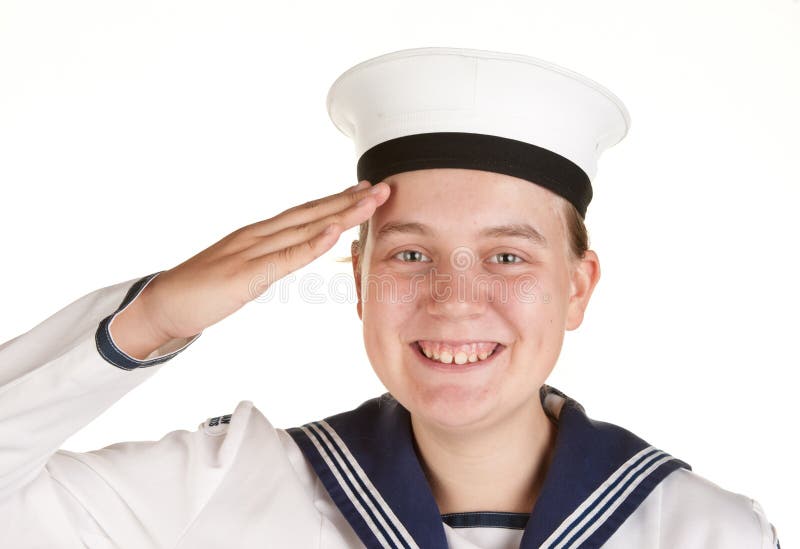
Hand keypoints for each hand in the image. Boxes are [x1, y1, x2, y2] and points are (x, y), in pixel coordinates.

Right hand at [137, 180, 387, 340]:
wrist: (162, 303)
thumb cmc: (203, 290)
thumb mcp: (248, 273)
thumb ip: (272, 261)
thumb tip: (296, 254)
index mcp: (260, 235)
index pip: (306, 214)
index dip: (338, 201)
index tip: (366, 192)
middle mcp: (259, 234)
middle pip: (312, 213)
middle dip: (350, 200)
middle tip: (383, 186)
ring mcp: (252, 251)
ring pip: (305, 228)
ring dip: (340, 212)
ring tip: (370, 199)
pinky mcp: (246, 273)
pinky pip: (285, 257)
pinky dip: (311, 244)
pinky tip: (332, 231)